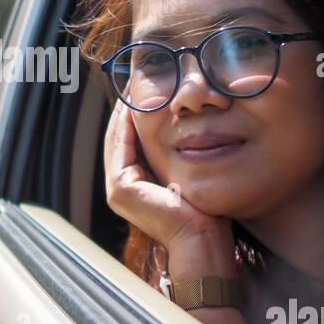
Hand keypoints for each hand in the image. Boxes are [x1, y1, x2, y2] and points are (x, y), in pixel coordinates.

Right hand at [103, 102, 237, 279]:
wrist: (203, 242)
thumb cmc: (206, 214)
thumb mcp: (190, 176)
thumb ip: (182, 157)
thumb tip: (193, 128)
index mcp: (135, 187)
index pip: (131, 143)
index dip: (135, 117)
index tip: (146, 90)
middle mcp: (121, 188)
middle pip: (120, 139)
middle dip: (127, 109)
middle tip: (135, 81)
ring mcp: (117, 190)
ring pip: (118, 139)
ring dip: (124, 112)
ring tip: (134, 87)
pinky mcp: (120, 189)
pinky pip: (122, 146)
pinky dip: (127, 124)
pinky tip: (135, 104)